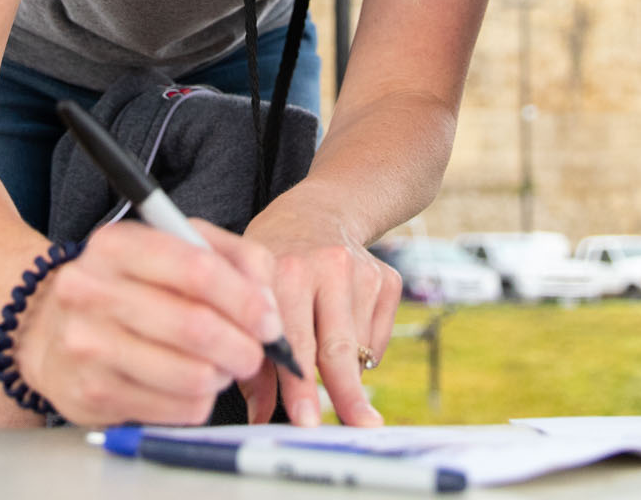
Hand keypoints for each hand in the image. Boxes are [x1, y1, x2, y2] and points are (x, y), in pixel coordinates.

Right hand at [11, 218, 284, 426]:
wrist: (49, 327)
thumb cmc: (128, 284)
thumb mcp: (176, 246)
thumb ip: (234, 258)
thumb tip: (268, 306)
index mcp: (116, 245)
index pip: (198, 270)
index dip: (246, 300)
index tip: (269, 321)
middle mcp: (91, 291)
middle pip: (196, 327)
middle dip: (243, 346)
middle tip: (257, 352)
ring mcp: (86, 346)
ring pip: (190, 374)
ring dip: (223, 375)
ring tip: (224, 366)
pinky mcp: (90, 395)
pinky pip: (173, 409)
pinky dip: (198, 401)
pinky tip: (193, 385)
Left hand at [239, 202, 403, 426]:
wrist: (320, 210)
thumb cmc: (274, 260)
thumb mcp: (251, 292)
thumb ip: (255, 358)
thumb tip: (260, 417)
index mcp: (287, 268)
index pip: (294, 340)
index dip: (299, 385)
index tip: (307, 422)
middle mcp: (328, 267)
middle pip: (338, 347)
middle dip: (345, 394)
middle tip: (358, 429)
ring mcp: (364, 272)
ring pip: (360, 348)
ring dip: (344, 375)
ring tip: (326, 367)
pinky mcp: (389, 280)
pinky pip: (378, 340)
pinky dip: (361, 354)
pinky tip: (342, 329)